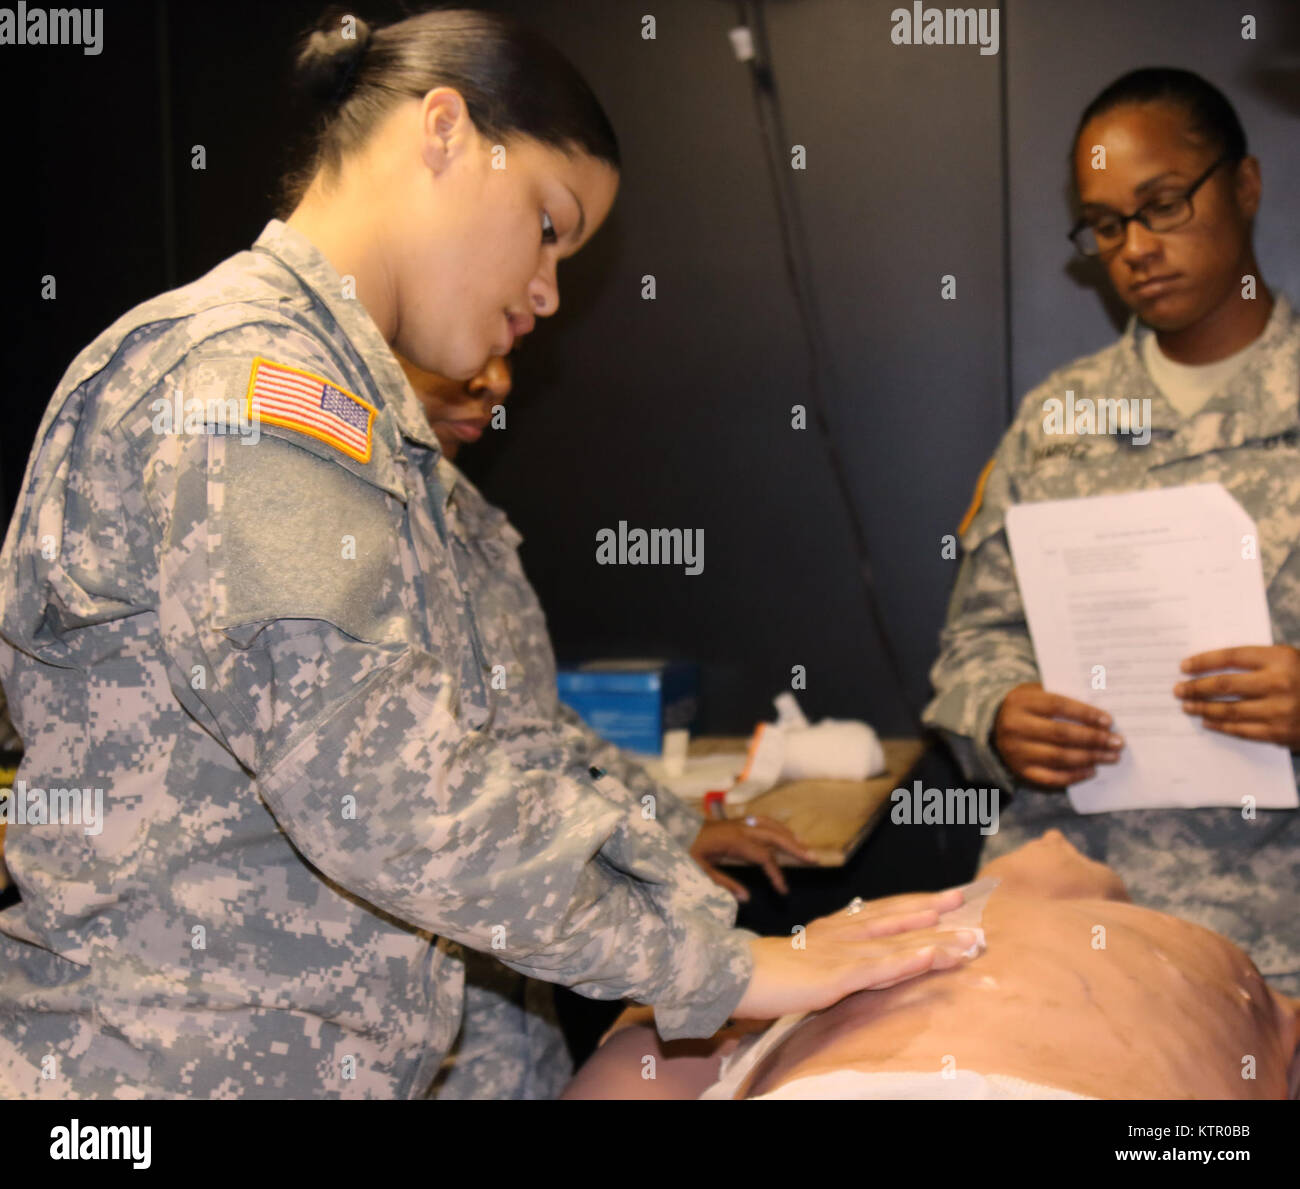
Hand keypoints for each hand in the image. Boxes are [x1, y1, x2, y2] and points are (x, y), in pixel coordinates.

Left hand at [690, 817, 816, 900]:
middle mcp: (740, 828)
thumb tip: (746, 898)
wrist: (672, 826)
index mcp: (733, 841)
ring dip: (789, 836)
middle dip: (794, 847)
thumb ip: (722, 883)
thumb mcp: (698, 869)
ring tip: (804, 848)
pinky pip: (763, 821)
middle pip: (774, 836)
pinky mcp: (736, 822)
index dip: (776, 873)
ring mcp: (739, 822)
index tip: (784, 890)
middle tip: (813, 859)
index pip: (764, 857)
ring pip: (771, 825)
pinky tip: (784, 835)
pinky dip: (777, 827)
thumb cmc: (683, 848)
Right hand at [732, 888, 979, 1018]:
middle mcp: (843, 933)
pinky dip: (908, 960)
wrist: (735, 974)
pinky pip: (879, 968)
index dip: (915, 902)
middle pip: (896, 918)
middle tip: (967, 899)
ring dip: (937, 940)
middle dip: (934, 910)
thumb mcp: (802, 957)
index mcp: (834, 927)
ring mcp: (842, 953)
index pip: (882, 910)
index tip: (946, 897)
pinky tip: (931, 955)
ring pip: (899, 944)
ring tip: (970, 939)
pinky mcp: (837, 976)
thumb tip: (849, 960)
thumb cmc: (764, 971)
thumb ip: (828, 954)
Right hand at [993, 683, 1122, 786]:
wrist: (995, 727)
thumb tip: (1101, 715)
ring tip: (1111, 756)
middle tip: (1117, 742)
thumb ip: (1064, 698)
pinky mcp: (1021, 771)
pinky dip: (1074, 776)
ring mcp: (1016, 752)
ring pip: (1059, 757)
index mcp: (1020, 702)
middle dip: (1094, 739)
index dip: (1085, 713)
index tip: (1109, 721)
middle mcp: (1015, 727)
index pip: (1057, 705)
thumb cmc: (1028, 707)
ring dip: (1090, 758)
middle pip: (1061, 734)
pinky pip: (1051, 778)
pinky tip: (1092, 770)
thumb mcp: (1037, 693)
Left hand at [1175, 645, 1299, 747]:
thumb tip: (1212, 665)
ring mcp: (1280, 710)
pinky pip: (1242, 730)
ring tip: (1187, 706)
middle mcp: (1279, 683)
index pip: (1231, 657)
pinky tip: (1208, 723)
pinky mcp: (1280, 733)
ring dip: (1204, 709)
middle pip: (1225, 685)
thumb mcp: (1289, 660)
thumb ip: (1258, 661)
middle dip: (1196, 688)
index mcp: (1281, 658)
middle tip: (1178, 689)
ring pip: (1229, 710)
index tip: (1183, 666)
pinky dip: (1221, 726)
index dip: (1204, 662)